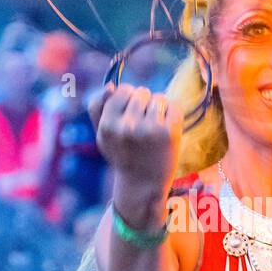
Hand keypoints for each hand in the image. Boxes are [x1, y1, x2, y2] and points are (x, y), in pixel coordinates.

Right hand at [88, 81, 182, 225]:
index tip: (130, 115)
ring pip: (159, 98)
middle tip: (143, 126)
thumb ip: (98, 108)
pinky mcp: (169, 133)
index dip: (129, 99)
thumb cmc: (122, 155)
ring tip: (154, 129)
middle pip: (142, 92)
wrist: (143, 184)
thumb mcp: (103, 134)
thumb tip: (111, 86)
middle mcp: (127, 127)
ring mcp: (149, 130)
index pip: (123, 90)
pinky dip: (172, 116)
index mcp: (108, 126)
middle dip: (144, 104)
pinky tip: (166, 132)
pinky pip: (174, 107)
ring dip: (159, 110)